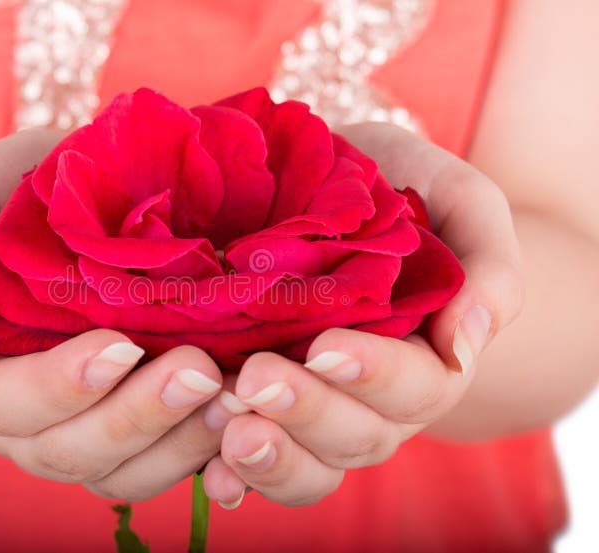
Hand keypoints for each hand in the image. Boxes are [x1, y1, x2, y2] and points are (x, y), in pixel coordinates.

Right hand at [0, 130, 225, 499]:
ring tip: (236, 400)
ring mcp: (82, 429)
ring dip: (181, 446)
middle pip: (71, 450)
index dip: (58, 387)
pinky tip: (249, 430)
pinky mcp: (135, 428)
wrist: (52, 213)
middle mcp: (24, 419)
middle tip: (201, 370)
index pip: (2, 403)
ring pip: (124, 471)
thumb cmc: (3, 203)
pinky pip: (165, 465)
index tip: (119, 345)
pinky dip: (208, 459)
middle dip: (137, 417)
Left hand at [202, 122, 523, 507]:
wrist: (333, 180)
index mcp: (428, 356)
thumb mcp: (458, 200)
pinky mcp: (270, 412)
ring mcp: (321, 410)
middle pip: (358, 436)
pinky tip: (214, 472)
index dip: (375, 375)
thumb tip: (467, 343)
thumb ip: (487, 266)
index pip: (417, 386)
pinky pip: (263, 463)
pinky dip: (238, 476)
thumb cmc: (399, 185)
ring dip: (272, 457)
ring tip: (230, 429)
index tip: (326, 347)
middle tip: (255, 379)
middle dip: (308, 413)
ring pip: (313, 464)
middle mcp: (375, 398)